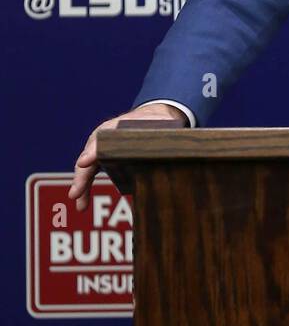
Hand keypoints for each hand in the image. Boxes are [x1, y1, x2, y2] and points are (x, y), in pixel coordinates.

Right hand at [69, 103, 186, 209]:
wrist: (152, 119)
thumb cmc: (153, 122)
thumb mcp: (158, 125)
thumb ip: (163, 132)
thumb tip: (175, 143)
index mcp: (113, 129)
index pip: (100, 141)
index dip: (93, 153)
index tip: (86, 163)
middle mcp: (102, 139)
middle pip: (88, 158)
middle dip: (82, 177)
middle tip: (75, 194)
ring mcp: (100, 150)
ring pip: (86, 169)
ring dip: (81, 187)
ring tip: (81, 206)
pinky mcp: (104, 160)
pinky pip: (92, 174)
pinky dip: (86, 188)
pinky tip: (83, 204)